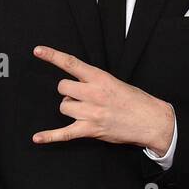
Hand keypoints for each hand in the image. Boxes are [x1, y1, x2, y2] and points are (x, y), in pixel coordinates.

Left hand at [31, 45, 173, 153]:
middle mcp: (94, 93)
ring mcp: (91, 112)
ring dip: (71, 109)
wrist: (151, 121)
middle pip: (62, 88)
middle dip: (68, 93)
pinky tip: (37, 138)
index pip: (71, 63)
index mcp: (100, 78)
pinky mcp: (91, 129)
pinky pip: (64, 133)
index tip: (38, 50)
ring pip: (63, 107)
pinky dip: (50, 136)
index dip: (52, 56)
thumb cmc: (135, 101)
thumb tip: (74, 89)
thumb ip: (94, 82)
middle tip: (81, 97)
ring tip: (86, 111)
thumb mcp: (115, 83)